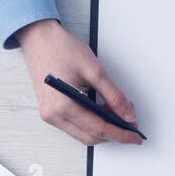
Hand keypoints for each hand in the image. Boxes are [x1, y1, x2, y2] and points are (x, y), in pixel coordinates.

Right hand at [16, 18, 142, 145]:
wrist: (39, 38)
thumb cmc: (60, 48)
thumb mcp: (94, 70)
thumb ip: (113, 95)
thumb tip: (127, 114)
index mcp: (62, 105)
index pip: (98, 129)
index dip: (120, 134)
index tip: (135, 136)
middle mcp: (53, 115)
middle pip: (90, 137)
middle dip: (113, 133)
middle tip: (130, 124)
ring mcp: (50, 115)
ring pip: (83, 134)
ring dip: (102, 129)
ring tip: (117, 115)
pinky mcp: (51, 112)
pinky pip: (75, 126)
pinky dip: (91, 123)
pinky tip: (102, 112)